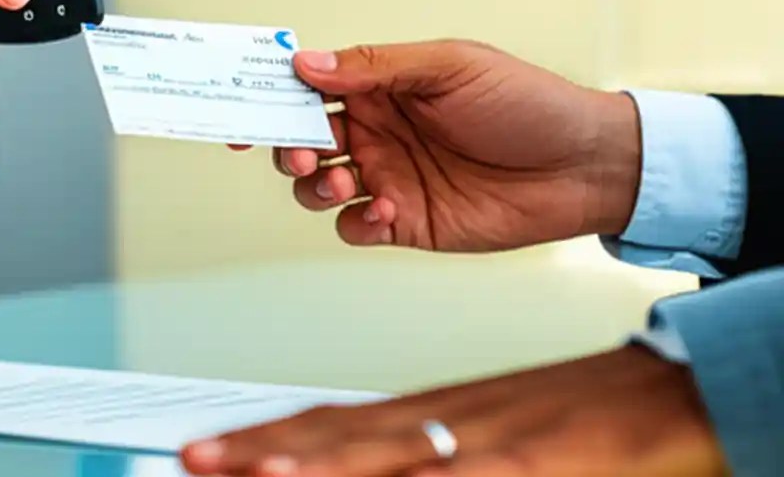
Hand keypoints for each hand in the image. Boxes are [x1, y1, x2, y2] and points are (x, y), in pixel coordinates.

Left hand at [180, 346, 726, 476]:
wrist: (661, 388)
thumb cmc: (569, 421)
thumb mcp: (484, 442)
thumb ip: (424, 459)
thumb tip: (366, 472)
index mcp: (426, 415)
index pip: (328, 424)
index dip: (263, 439)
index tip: (206, 450)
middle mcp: (442, 419)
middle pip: (338, 435)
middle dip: (260, 451)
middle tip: (195, 457)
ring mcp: (488, 437)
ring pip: (390, 449)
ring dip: (319, 462)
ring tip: (256, 468)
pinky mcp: (539, 457)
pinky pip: (478, 472)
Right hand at [243, 40, 642, 251]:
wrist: (585, 166)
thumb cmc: (525, 103)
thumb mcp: (450, 68)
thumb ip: (376, 68)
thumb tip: (305, 63)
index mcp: (382, 88)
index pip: (310, 89)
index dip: (272, 96)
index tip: (242, 103)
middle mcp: (377, 132)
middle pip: (301, 140)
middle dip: (287, 147)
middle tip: (305, 153)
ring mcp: (389, 178)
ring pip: (317, 187)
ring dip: (314, 186)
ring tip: (343, 183)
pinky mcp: (407, 222)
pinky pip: (355, 228)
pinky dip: (354, 222)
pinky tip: (383, 213)